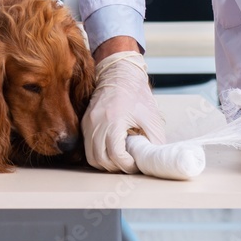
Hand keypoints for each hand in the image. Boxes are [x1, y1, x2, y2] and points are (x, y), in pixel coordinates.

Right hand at [82, 52, 165, 172]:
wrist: (120, 73)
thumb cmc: (136, 94)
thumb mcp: (152, 118)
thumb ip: (155, 141)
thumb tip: (154, 161)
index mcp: (113, 120)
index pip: (116, 155)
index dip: (127, 165)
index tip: (136, 164)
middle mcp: (96, 122)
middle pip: (100, 159)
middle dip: (115, 167)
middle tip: (128, 164)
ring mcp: (88, 122)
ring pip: (91, 156)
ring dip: (105, 163)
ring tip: (120, 159)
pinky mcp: (85, 122)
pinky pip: (87, 146)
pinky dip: (98, 153)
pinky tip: (111, 149)